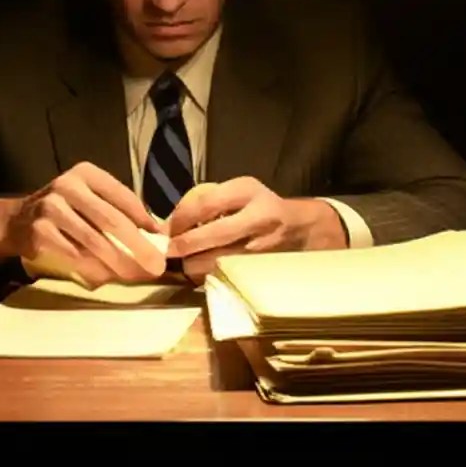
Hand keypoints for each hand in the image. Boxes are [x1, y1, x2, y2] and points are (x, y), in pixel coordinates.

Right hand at [6, 162, 166, 286]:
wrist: (17, 221)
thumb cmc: (64, 211)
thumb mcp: (87, 199)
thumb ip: (115, 210)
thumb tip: (154, 237)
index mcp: (86, 174)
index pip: (122, 195)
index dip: (145, 219)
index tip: (161, 239)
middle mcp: (68, 186)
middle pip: (111, 219)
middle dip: (138, 245)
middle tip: (156, 265)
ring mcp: (51, 208)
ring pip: (94, 241)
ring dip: (119, 262)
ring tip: (136, 275)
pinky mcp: (39, 232)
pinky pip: (75, 255)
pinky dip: (94, 269)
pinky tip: (107, 277)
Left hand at [166, 176, 346, 280]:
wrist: (299, 229)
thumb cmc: (257, 207)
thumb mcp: (236, 191)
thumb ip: (205, 201)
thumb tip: (167, 226)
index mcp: (248, 191)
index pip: (206, 203)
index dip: (180, 218)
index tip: (166, 229)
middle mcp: (259, 217)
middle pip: (213, 234)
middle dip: (184, 245)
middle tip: (167, 251)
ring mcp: (263, 246)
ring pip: (219, 261)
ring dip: (194, 264)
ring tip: (185, 261)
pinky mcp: (263, 268)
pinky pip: (228, 275)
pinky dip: (209, 274)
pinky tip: (203, 269)